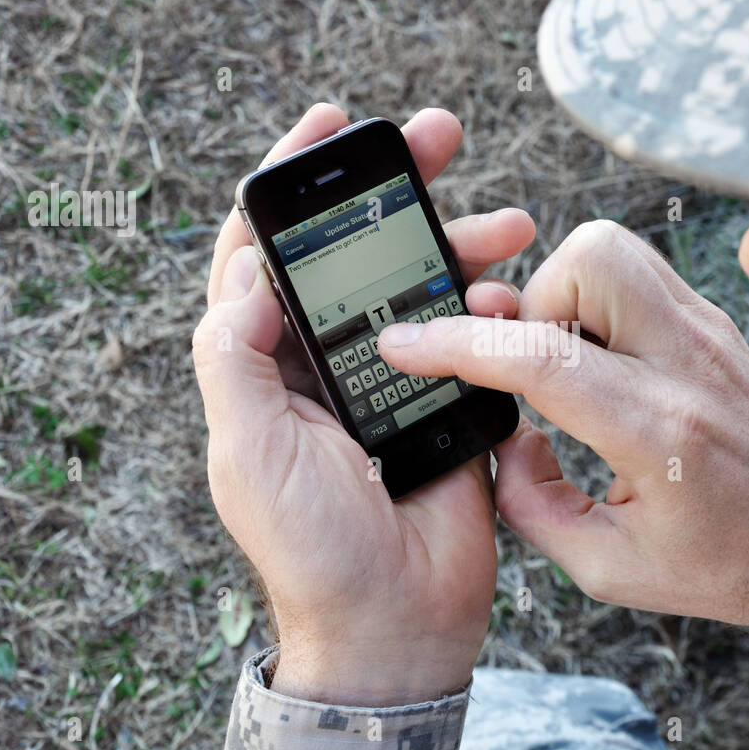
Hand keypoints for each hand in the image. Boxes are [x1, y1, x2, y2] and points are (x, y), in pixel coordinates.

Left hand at [194, 104, 534, 704]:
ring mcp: (395, 378)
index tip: (329, 126)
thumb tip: (245, 270)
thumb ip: (234, 358)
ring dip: (464, 244)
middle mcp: (329, 361)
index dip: (292, 185)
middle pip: (357, 251)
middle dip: (398, 190)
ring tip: (513, 222)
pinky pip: (473, 337)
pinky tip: (515, 302)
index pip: (267, 254)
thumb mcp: (248, 451)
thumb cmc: (310, 549)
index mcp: (271, 365)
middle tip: (442, 137)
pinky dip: (495, 311)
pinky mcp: (452, 402)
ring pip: (425, 284)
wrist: (396, 623)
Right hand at [378, 219, 748, 635]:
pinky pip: (643, 274)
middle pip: (591, 257)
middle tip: (534, 361)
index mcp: (658, 433)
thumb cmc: (731, 567)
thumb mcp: (614, 569)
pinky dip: (601, 302)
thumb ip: (534, 505)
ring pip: (618, 250)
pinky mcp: (719, 325)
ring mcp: (711, 334)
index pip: (541, 358)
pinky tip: (603, 363)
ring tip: (568, 364)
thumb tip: (505, 441)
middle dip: (534, 296)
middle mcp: (689, 364)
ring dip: (567, 294)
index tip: (404, 342)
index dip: (457, 344)